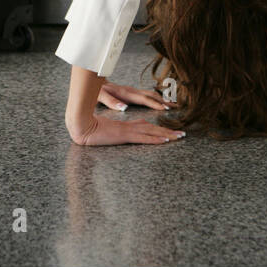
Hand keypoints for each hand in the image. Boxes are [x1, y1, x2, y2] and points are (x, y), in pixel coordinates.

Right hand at [68, 113, 185, 145]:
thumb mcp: (110, 131)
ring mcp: (128, 130)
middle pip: (154, 128)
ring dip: (167, 134)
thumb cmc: (92, 129)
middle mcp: (130, 127)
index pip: (149, 127)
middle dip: (170, 132)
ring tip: (180, 136)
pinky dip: (155, 138)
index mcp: (128, 126)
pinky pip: (144, 138)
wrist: (82, 126)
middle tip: (184, 134)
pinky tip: (165, 140)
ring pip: (152, 132)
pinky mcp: (124, 135)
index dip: (162, 129)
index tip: (173, 132)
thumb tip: (135, 129)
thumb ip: (123, 130)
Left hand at [99, 82, 173, 110]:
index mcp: (126, 93)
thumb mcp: (101, 96)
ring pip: (151, 95)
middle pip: (152, 96)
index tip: (166, 109)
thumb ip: (111, 102)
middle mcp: (132, 91)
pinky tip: (160, 102)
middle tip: (176, 107)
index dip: (156, 104)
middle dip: (164, 101)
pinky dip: (156, 99)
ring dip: (162, 100)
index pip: (145, 99)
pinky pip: (147, 96)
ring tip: (173, 105)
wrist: (94, 82)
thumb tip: (123, 108)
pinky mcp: (131, 93)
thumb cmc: (97, 91)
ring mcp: (132, 91)